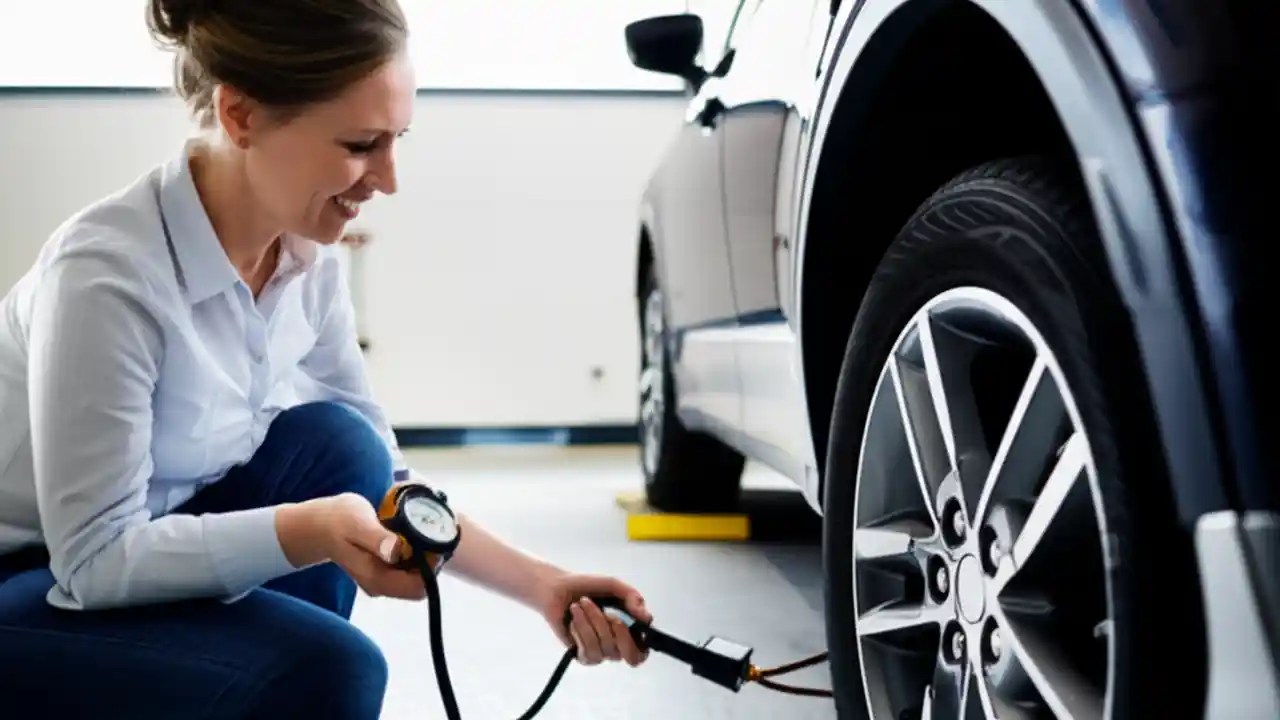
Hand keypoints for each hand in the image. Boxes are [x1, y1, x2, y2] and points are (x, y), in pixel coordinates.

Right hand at [312, 492, 426, 599]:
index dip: (431, 565)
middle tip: (424, 532)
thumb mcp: (356, 522)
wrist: (318, 525)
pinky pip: (407, 569)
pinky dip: (413, 554)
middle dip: (429, 560)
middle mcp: (381, 586)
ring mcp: (381, 581)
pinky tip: (406, 535)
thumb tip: (396, 551)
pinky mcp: (381, 573)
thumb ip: (376, 538)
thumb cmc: (337, 520)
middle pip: (420, 584)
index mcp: (377, 579)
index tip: (430, 539)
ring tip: (415, 530)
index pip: (418, 587)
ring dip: (422, 556)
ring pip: (415, 577)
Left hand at [539, 573, 652, 666]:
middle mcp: (616, 645)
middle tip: (610, 615)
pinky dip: (581, 629)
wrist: (557, 589)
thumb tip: (647, 618)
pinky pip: (589, 650)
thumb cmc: (587, 587)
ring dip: (594, 622)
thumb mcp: (614, 586)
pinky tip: (574, 617)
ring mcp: (599, 652)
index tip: (631, 625)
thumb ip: (633, 598)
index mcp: (629, 630)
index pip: (643, 652)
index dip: (641, 645)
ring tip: (582, 604)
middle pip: (630, 656)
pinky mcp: (582, 655)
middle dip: (621, 634)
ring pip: (607, 648)